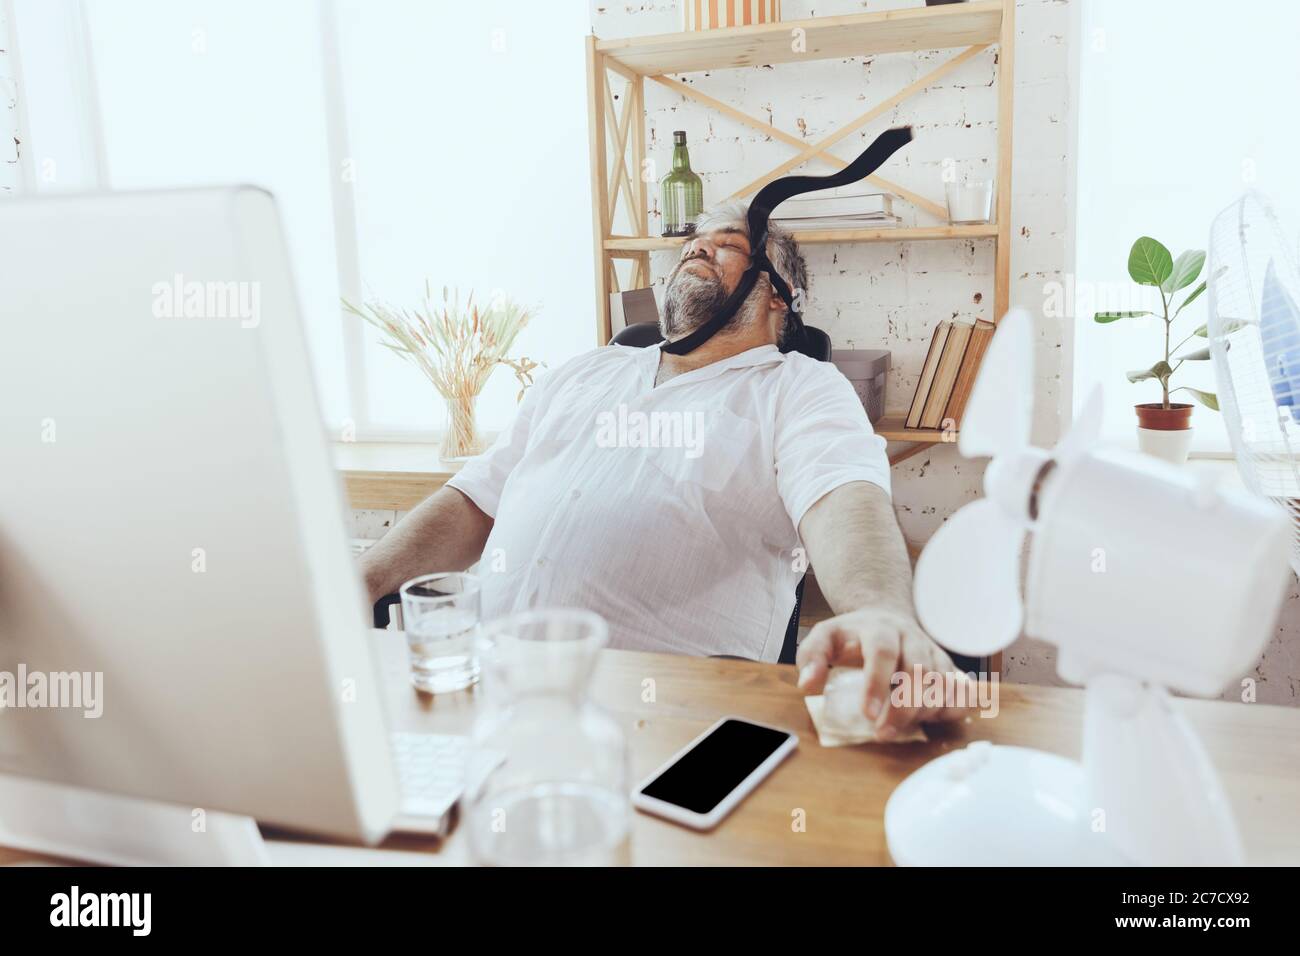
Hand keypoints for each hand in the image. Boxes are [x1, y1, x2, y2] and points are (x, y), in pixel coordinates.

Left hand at [795, 607, 976, 738]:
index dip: (878, 683)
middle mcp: (912, 637)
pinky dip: (951, 709)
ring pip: (941, 683)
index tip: (869, 714)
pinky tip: (929, 719)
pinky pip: (962, 691)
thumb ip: (811, 657)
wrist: (885, 618)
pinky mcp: (949, 667)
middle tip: (883, 733)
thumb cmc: (852, 636)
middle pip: (919, 670)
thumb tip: (807, 684)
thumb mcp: (824, 638)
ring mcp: (934, 652)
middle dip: (904, 707)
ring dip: (923, 712)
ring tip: (899, 729)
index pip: (884, 651)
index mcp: (880, 628)